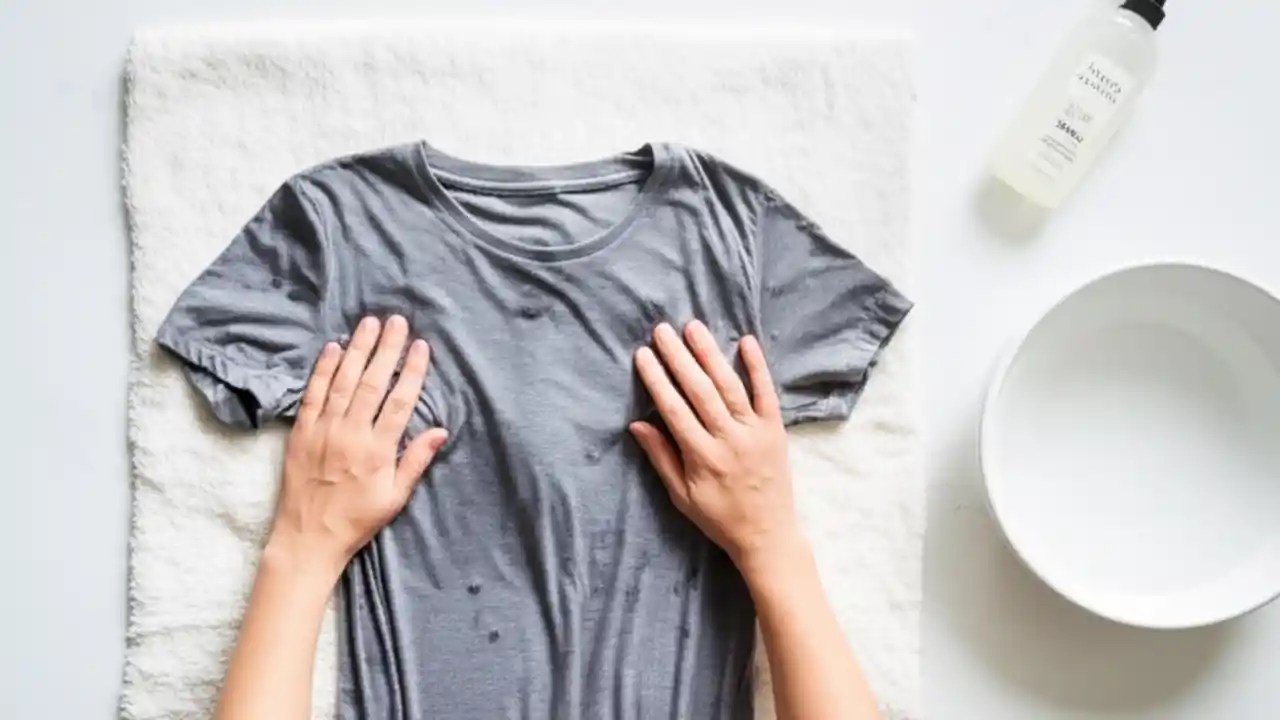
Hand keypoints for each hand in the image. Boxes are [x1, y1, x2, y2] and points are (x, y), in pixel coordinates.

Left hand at [265, 315, 447, 579]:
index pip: (400, 401)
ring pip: (343, 381)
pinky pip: (313, 394)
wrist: (308, 538)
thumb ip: (416, 461)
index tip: (420, 346)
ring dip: (358, 350)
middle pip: (372, 382)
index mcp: (378, 450)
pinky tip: (333, 348)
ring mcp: (323, 430)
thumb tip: (441, 431)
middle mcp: (351, 433)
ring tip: (369, 324)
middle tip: (397, 321)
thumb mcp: (395, 497)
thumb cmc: (357, 520)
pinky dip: (322, 370)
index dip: (412, 371)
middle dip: (386, 349)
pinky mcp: (301, 432)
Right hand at [630, 320, 806, 581]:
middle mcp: (728, 439)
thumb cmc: (719, 518)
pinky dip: (757, 367)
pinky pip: (766, 393)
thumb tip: (636, 424)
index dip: (657, 380)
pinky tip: (746, 341)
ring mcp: (754, 432)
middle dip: (678, 358)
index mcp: (702, 457)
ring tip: (693, 328)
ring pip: (729, 385)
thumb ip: (660, 457)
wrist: (768, 534)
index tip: (643, 355)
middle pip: (699, 390)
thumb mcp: (681, 496)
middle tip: (661, 330)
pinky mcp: (775, 430)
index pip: (674, 409)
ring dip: (710, 354)